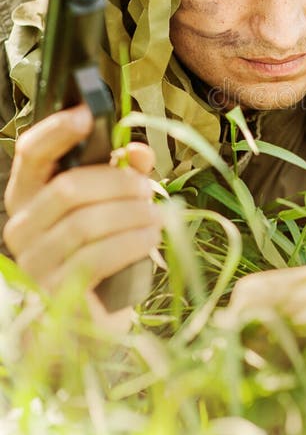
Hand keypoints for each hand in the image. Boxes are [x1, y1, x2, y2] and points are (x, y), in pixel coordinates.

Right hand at [3, 104, 160, 326]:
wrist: (91, 320)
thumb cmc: (100, 253)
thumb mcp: (110, 207)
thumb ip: (121, 175)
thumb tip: (137, 151)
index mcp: (28, 198)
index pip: (31, 154)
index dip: (57, 131)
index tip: (87, 114)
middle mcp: (21, 228)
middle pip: (69, 188)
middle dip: (118, 183)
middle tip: (147, 188)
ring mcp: (35, 262)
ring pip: (87, 222)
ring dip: (132, 214)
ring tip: (156, 217)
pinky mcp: (57, 292)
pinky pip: (99, 256)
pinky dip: (133, 241)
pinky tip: (151, 238)